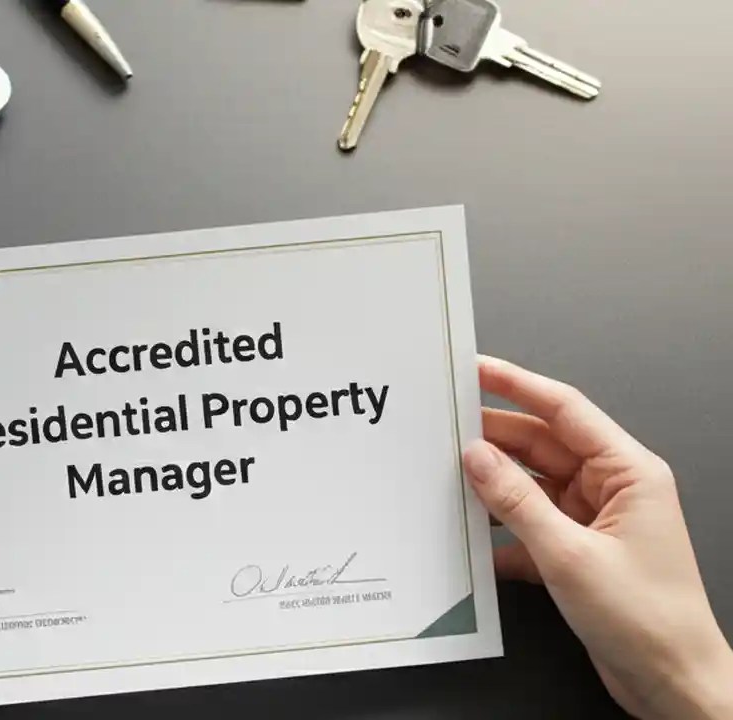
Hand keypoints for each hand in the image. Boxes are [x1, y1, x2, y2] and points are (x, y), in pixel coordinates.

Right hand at [464, 356, 732, 719]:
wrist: (673, 683)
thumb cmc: (647, 620)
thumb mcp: (569, 555)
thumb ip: (516, 502)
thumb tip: (476, 457)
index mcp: (629, 473)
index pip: (565, 410)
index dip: (517, 384)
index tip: (475, 369)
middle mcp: (613, 488)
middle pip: (542, 445)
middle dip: (494, 437)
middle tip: (443, 427)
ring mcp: (595, 520)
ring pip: (532, 485)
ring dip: (493, 486)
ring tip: (446, 477)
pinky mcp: (580, 552)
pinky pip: (531, 525)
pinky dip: (501, 531)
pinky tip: (470, 539)